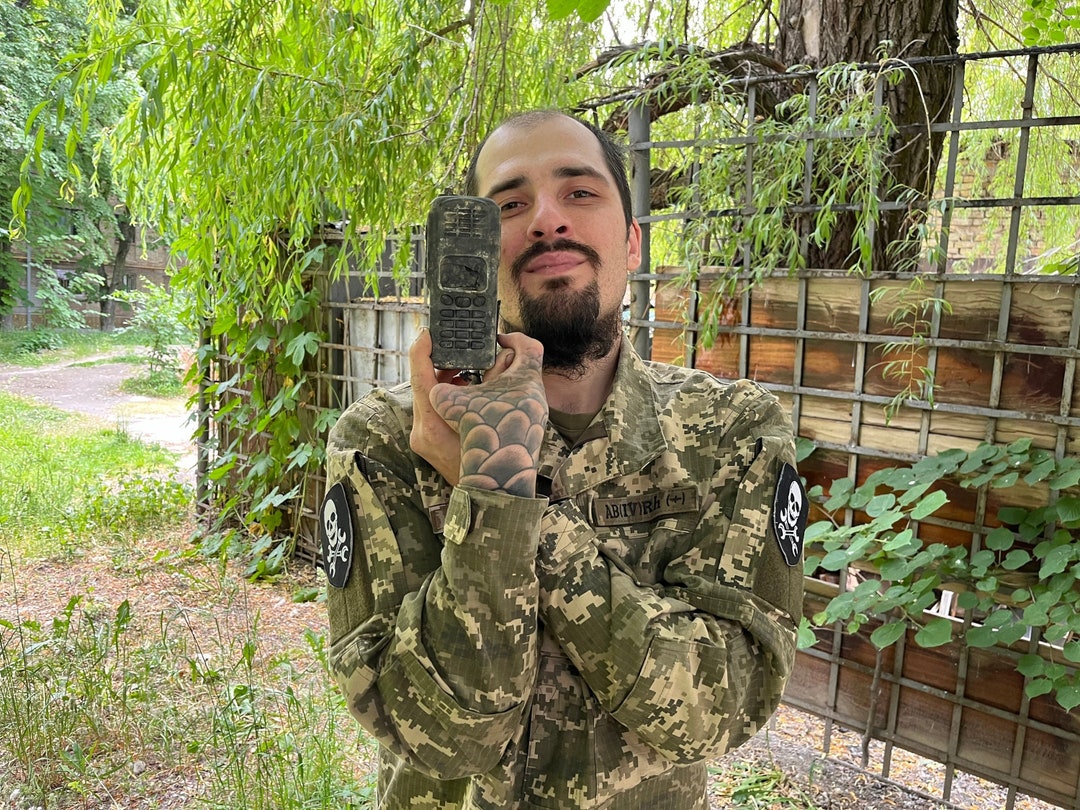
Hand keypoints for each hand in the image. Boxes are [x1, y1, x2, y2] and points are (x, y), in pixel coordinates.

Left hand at [422, 332, 547, 496]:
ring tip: (464, 365)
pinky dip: (444, 395)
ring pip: (426, 395)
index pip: (419, 375)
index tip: (429, 331)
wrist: (489, 500)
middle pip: (421, 383)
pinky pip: (431, 408)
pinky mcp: (426, 441)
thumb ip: (496, 383)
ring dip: (442, 378)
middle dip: (437, 361)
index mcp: (433, 421)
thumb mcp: (497, 417)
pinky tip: (464, 389)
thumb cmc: (496, 461)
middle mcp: (421, 429)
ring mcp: (421, 437)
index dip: (422, 348)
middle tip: (454, 344)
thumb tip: (502, 355)